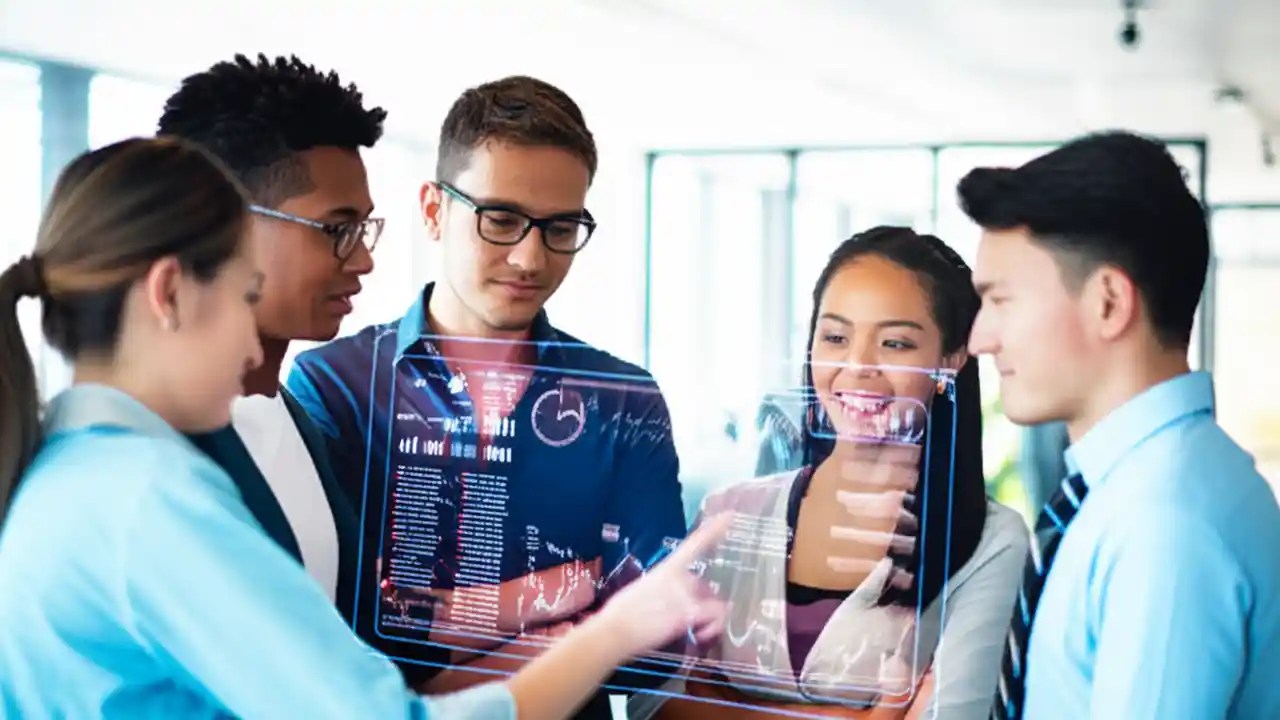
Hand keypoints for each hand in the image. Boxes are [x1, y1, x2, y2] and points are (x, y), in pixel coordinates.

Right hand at [589, 512, 732, 659]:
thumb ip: (659, 589)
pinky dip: (713, 627)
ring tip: (696, 630)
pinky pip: (716, 616)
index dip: (714, 529)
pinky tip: (700, 634)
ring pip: (714, 602)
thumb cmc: (621, 612)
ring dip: (708, 616)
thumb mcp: (640, 590)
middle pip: (704, 585)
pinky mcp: (688, 614)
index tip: (730, 515)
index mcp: (666, 568)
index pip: (694, 544)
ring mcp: (685, 595)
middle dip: (701, 601)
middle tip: (691, 618)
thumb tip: (664, 598)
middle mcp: (679, 578)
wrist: (615, 630)